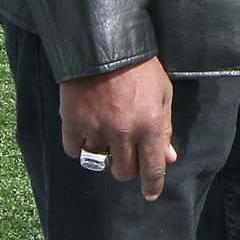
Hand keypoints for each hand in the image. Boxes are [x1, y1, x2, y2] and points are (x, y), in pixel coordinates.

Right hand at [59, 56, 176, 199]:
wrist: (104, 46)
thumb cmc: (142, 68)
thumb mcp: (163, 94)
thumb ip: (165, 128)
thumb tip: (168, 158)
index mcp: (150, 125)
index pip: (152, 168)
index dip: (152, 184)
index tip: (151, 194)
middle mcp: (123, 132)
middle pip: (123, 171)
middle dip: (127, 167)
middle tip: (127, 155)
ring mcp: (96, 129)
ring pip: (99, 161)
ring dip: (104, 154)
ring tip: (107, 137)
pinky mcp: (72, 123)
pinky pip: (74, 150)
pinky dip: (80, 146)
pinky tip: (87, 133)